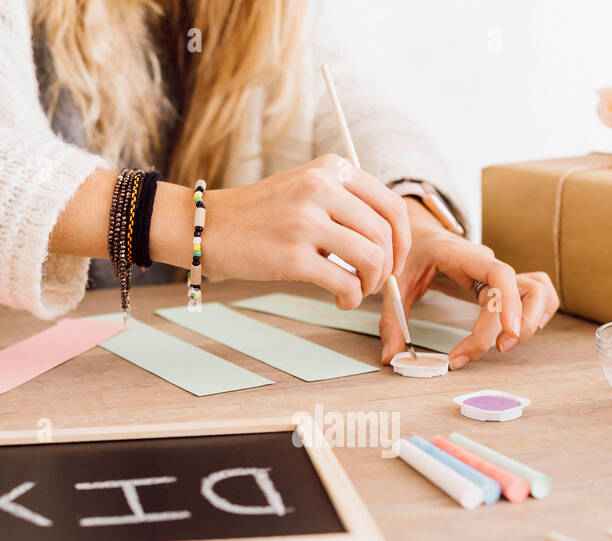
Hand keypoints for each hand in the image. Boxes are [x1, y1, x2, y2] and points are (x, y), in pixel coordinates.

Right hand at [200, 155, 411, 309]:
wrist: (208, 226)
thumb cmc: (259, 215)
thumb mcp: (305, 188)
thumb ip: (344, 203)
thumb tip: (389, 243)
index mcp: (330, 169)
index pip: (390, 205)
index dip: (403, 240)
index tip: (395, 260)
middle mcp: (321, 189)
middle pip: (384, 235)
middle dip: (387, 267)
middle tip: (374, 282)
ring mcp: (306, 221)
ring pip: (371, 259)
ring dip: (371, 284)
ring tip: (356, 290)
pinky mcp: (293, 256)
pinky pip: (345, 283)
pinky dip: (351, 298)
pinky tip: (340, 299)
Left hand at [380, 200, 559, 367]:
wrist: (421, 235)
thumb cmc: (411, 255)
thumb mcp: (396, 283)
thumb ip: (392, 321)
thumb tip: (391, 359)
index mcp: (463, 256)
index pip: (500, 274)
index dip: (507, 306)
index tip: (499, 340)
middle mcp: (489, 264)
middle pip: (524, 291)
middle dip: (518, 325)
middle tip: (496, 350)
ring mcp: (500, 274)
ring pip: (538, 291)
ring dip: (531, 320)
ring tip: (505, 344)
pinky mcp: (505, 285)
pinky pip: (537, 293)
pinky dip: (538, 312)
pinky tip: (519, 330)